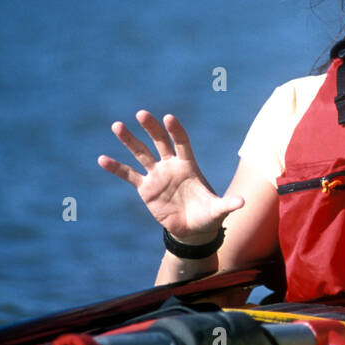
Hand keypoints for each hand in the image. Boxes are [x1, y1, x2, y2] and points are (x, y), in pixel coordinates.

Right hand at [98, 111, 243, 243]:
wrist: (192, 229)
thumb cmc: (208, 215)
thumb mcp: (218, 210)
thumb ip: (227, 204)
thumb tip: (242, 202)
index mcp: (189, 166)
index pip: (182, 143)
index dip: (175, 131)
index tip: (168, 118)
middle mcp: (171, 166)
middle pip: (160, 142)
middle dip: (152, 128)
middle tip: (141, 114)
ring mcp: (157, 176)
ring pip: (141, 154)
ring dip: (129, 140)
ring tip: (117, 126)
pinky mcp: (146, 188)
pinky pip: (129, 175)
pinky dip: (116, 168)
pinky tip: (102, 159)